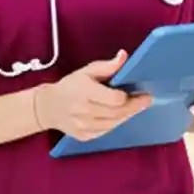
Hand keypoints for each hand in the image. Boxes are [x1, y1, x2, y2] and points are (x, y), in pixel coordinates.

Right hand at [34, 50, 151, 140]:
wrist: (48, 106)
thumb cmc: (70, 86)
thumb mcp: (86, 71)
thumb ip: (107, 66)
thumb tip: (124, 56)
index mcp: (84, 92)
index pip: (115, 99)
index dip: (128, 96)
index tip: (140, 92)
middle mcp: (83, 111)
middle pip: (118, 113)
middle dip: (134, 106)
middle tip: (145, 100)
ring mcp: (84, 126)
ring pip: (115, 124)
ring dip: (126, 115)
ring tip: (131, 106)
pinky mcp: (85, 136)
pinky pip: (107, 131)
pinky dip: (115, 123)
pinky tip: (116, 115)